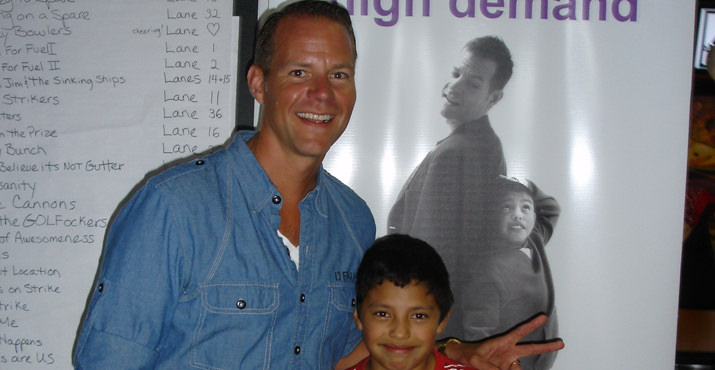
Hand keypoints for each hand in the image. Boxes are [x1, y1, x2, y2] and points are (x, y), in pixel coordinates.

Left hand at [445, 314, 563, 369]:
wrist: (462, 359)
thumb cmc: (469, 354)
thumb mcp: (477, 360)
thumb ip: (490, 367)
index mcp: (503, 343)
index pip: (519, 333)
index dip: (531, 325)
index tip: (542, 317)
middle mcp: (509, 351)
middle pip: (530, 348)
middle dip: (545, 347)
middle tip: (561, 343)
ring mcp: (508, 361)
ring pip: (519, 368)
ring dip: (514, 369)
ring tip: (494, 366)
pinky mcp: (506, 368)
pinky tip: (500, 368)